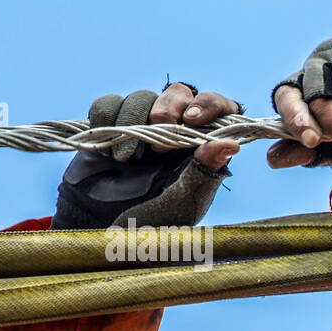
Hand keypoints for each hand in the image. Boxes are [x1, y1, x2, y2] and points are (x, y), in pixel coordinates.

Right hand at [52, 83, 240, 230]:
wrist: (99, 236)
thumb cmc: (149, 230)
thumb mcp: (182, 205)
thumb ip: (204, 173)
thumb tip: (232, 144)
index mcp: (202, 151)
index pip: (220, 111)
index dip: (211, 106)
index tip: (193, 120)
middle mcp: (175, 136)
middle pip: (182, 94)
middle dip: (171, 106)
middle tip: (159, 136)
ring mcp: (141, 130)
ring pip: (144, 96)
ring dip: (135, 118)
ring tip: (128, 160)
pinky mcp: (109, 129)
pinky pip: (109, 104)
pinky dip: (106, 118)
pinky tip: (108, 153)